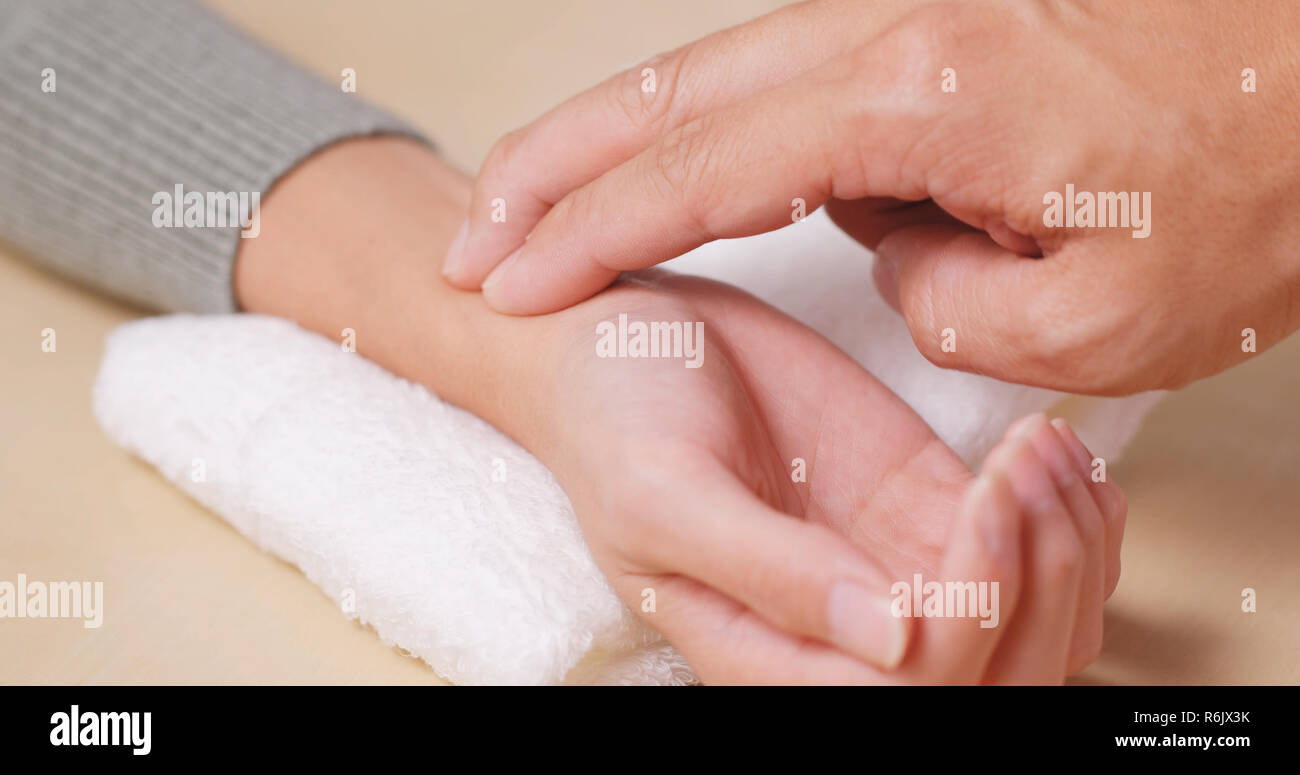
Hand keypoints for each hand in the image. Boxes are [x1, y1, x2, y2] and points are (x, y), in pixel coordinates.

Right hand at [236, 136, 1123, 682]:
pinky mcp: (922, 504)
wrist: (614, 337)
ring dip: (1071, 545)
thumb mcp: (665, 494)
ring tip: (1040, 448)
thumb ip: (768, 571)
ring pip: (1038, 618)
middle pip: (1003, 672)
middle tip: (1023, 468)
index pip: (916, 691)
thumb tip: (891, 642)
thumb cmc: (612, 418)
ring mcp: (894, 566)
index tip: (977, 498)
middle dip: (1046, 581)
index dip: (976, 614)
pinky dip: (1074, 509)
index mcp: (770, 654)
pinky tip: (1056, 449)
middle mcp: (844, 630)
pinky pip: (1031, 544)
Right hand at [442, 0, 1299, 394]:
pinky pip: (786, 74)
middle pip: (670, 88)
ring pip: (716, 69)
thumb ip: (940, 301)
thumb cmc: (1253, 182)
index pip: (699, 171)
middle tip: (477, 219)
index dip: (589, 233)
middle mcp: (890, 27)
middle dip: (556, 161)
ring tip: (548, 198)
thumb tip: (885, 249)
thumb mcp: (1092, 319)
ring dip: (622, 136)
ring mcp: (907, 12)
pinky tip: (691, 172)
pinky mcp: (934, 24)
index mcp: (915, 96)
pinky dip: (709, 123)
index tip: (511, 278)